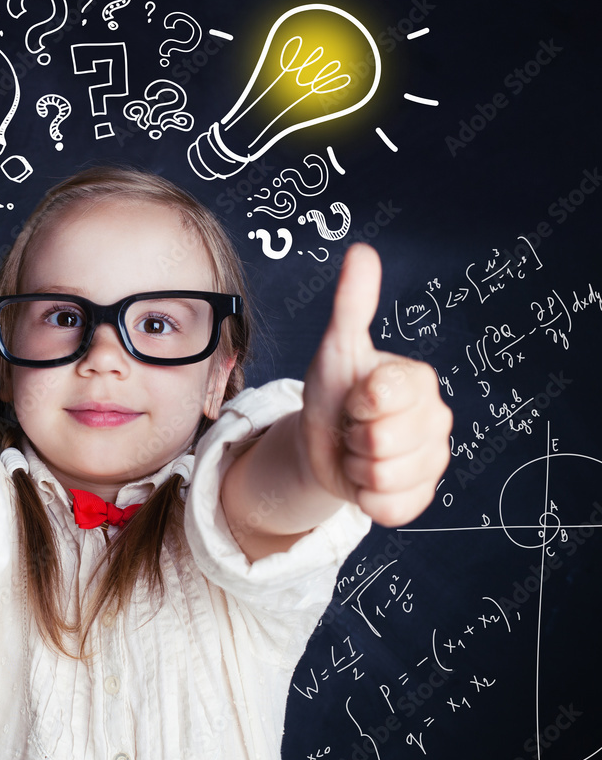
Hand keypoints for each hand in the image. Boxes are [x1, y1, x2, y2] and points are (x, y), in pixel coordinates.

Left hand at [300, 244, 451, 526]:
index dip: (354, 401)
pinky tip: (366, 478)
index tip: (354, 397)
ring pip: (384, 478)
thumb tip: (362, 251)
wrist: (322, 442)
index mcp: (418, 380)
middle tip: (352, 426)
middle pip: (381, 443)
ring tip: (356, 450)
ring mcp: (433, 460)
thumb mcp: (336, 349)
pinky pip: (390, 509)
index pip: (381, 398)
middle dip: (352, 437)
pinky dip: (366, 498)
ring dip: (356, 468)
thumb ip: (352, 304)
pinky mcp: (421, 498)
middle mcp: (436, 418)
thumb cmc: (333, 392)